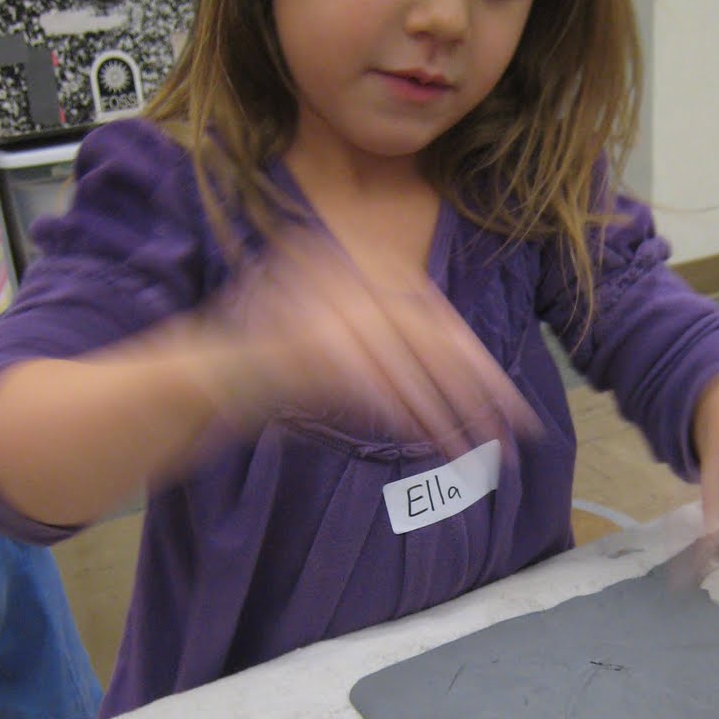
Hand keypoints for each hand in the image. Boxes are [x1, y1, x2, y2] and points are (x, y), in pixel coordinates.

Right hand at [199, 229, 538, 454]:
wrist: (201, 375)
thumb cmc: (269, 363)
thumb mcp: (339, 337)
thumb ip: (386, 342)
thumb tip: (460, 367)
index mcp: (352, 267)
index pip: (430, 312)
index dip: (473, 357)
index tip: (508, 396)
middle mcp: (340, 277)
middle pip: (430, 335)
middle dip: (479, 387)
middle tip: (518, 428)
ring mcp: (320, 309)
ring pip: (406, 365)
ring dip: (447, 412)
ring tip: (480, 450)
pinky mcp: (303, 348)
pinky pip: (366, 382)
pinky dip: (399, 411)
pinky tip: (428, 438)